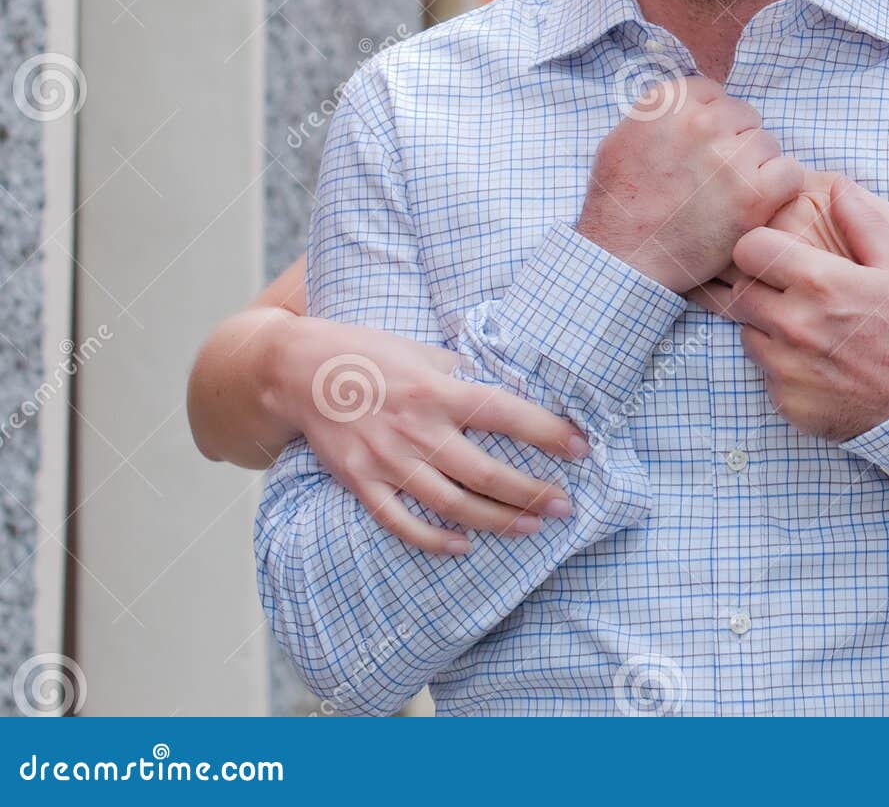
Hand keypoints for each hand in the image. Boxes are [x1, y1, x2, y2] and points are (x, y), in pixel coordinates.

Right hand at [267, 317, 589, 553]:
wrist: (299, 370)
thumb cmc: (370, 353)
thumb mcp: (424, 351)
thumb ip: (462, 373)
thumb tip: (505, 386)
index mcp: (438, 390)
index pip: (506, 413)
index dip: (546, 431)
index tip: (581, 446)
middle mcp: (417, 429)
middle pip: (486, 472)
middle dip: (531, 492)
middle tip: (566, 506)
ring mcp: (387, 461)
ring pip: (452, 505)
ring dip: (496, 521)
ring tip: (531, 527)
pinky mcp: (360, 483)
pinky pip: (401, 522)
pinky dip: (433, 540)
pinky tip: (464, 546)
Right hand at [577, 75, 805, 291]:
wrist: (622, 257)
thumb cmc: (618, 203)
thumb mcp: (623, 137)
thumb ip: (664, 114)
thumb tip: (697, 104)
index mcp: (669, 102)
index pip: (714, 92)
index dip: (712, 121)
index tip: (702, 146)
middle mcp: (702, 121)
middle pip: (745, 116)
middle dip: (734, 142)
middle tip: (716, 176)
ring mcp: (730, 157)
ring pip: (768, 144)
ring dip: (756, 166)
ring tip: (730, 195)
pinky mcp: (754, 195)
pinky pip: (790, 173)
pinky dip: (779, 189)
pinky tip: (757, 205)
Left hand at [687, 178, 888, 440]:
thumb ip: (863, 221)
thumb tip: (839, 187)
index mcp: (820, 283)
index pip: (748, 250)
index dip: (760, 247)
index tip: (775, 254)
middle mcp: (795, 325)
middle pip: (740, 292)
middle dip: (760, 287)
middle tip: (792, 293)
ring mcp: (788, 368)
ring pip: (748, 334)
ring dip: (768, 328)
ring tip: (809, 330)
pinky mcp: (788, 403)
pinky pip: (767, 376)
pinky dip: (784, 368)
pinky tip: (819, 365)